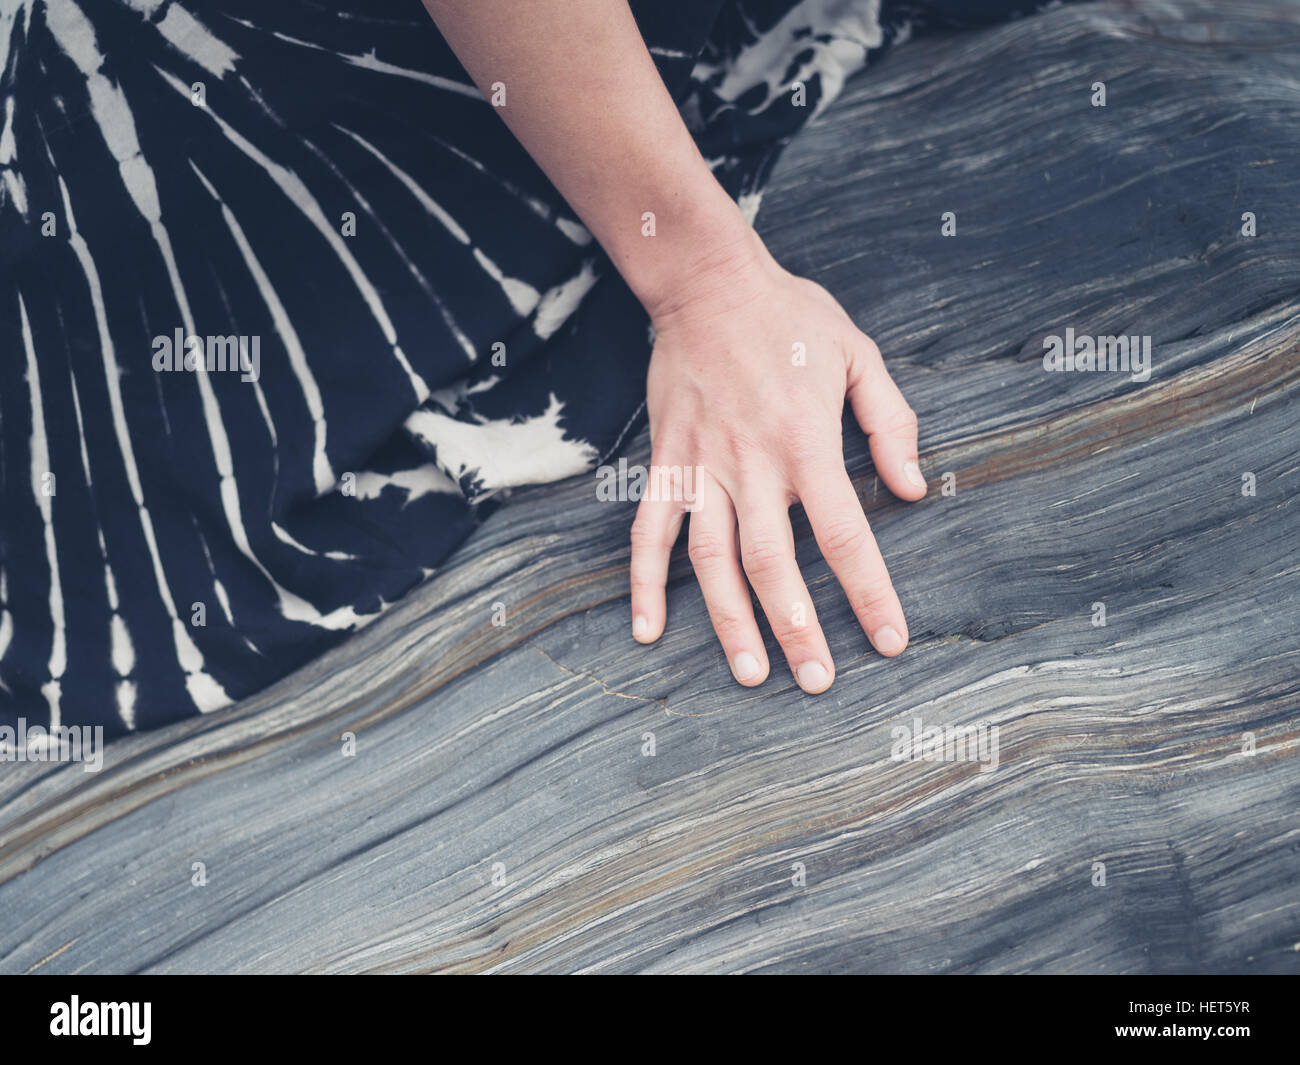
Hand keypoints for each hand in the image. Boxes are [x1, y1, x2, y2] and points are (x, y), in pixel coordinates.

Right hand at [629, 234, 926, 692]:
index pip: (846, 536)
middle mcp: (753, 466)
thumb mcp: (860, 356)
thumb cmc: (791, 319)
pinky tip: (647, 630)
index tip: (888, 641)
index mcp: (807, 445)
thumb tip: (912, 489)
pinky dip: (643, 583)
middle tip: (816, 682)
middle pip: (775, 565)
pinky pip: (649, 532)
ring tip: (750, 674)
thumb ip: (890, 424)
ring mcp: (702, 469)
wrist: (707, 283)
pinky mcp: (665, 464)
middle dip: (797, 629)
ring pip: (712, 561)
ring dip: (729, 622)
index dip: (869, 594)